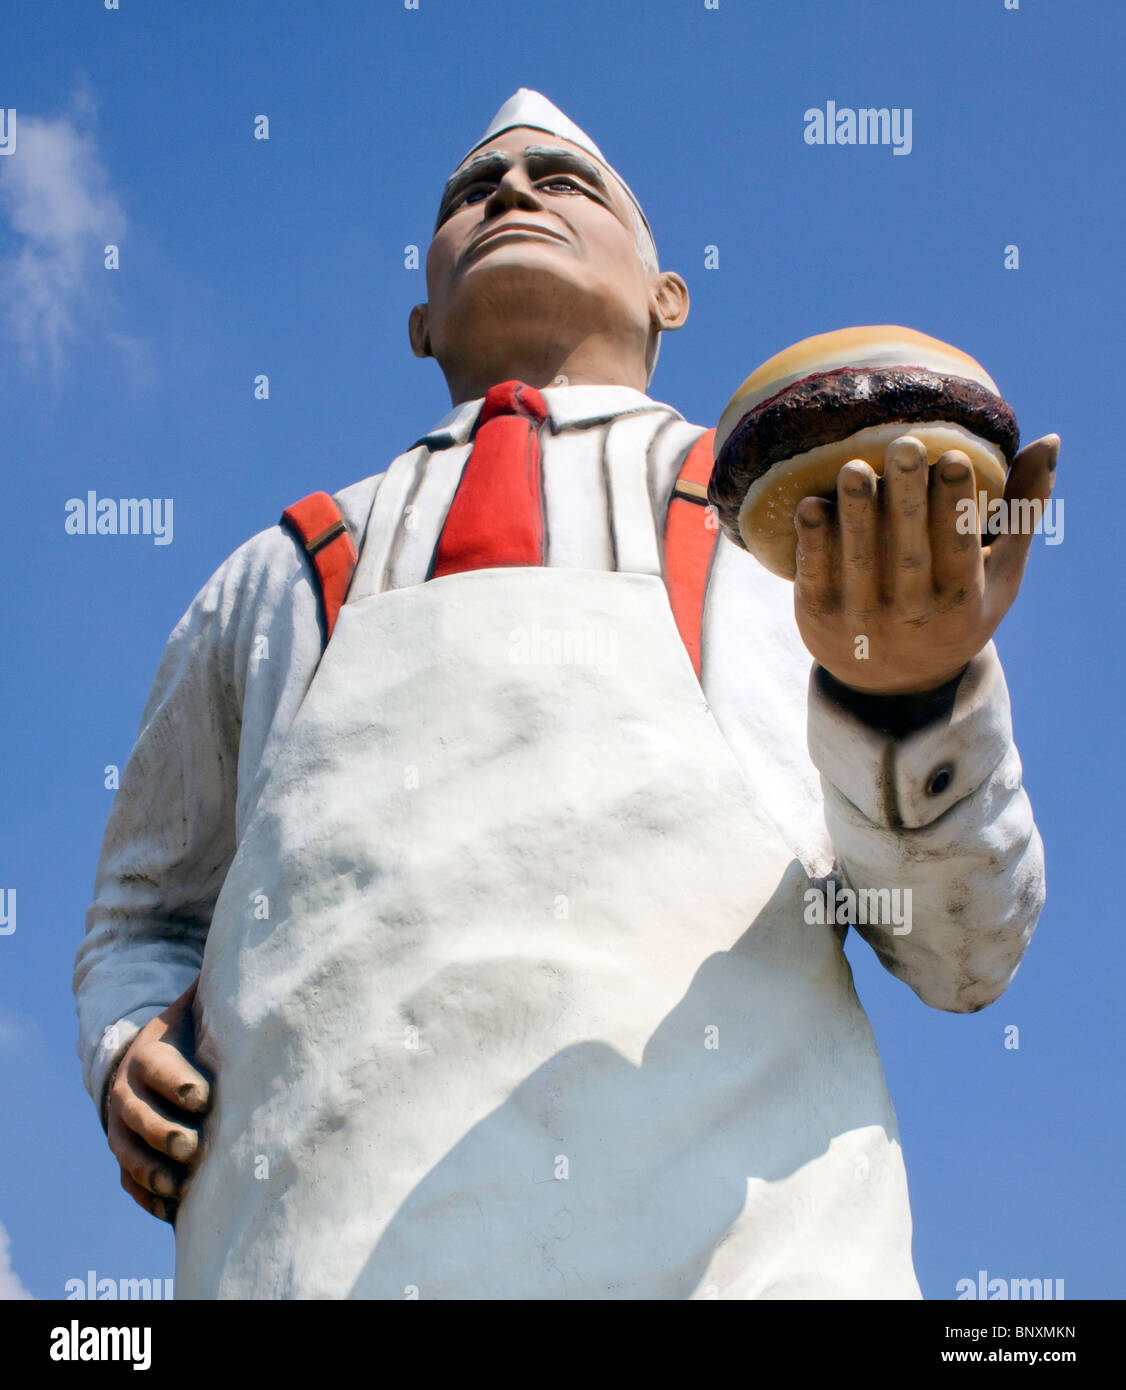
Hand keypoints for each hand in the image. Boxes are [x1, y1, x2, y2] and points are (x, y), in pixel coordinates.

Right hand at [104, 978, 210, 1223]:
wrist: (153, 1056)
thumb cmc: (194, 1028)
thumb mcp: (203, 1004)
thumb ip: (224, 988)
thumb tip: (263, 955)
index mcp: (149, 1052)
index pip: (155, 1067)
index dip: (176, 1081)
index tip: (203, 1096)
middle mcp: (126, 1090)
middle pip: (136, 1114)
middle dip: (164, 1131)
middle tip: (193, 1146)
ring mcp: (121, 1125)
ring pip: (126, 1151)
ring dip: (152, 1170)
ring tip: (180, 1186)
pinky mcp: (127, 1153)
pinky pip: (128, 1180)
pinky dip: (146, 1197)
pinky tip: (171, 1210)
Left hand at [792, 432, 1058, 694]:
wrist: (893, 684)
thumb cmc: (956, 609)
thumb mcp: (999, 572)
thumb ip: (1021, 511)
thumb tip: (1048, 440)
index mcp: (960, 596)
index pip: (959, 549)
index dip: (954, 506)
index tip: (953, 458)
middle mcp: (912, 610)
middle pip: (908, 551)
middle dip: (906, 499)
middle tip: (903, 445)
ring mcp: (862, 615)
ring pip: (859, 561)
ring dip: (855, 514)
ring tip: (852, 467)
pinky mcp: (818, 614)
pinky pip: (814, 575)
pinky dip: (811, 541)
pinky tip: (809, 504)